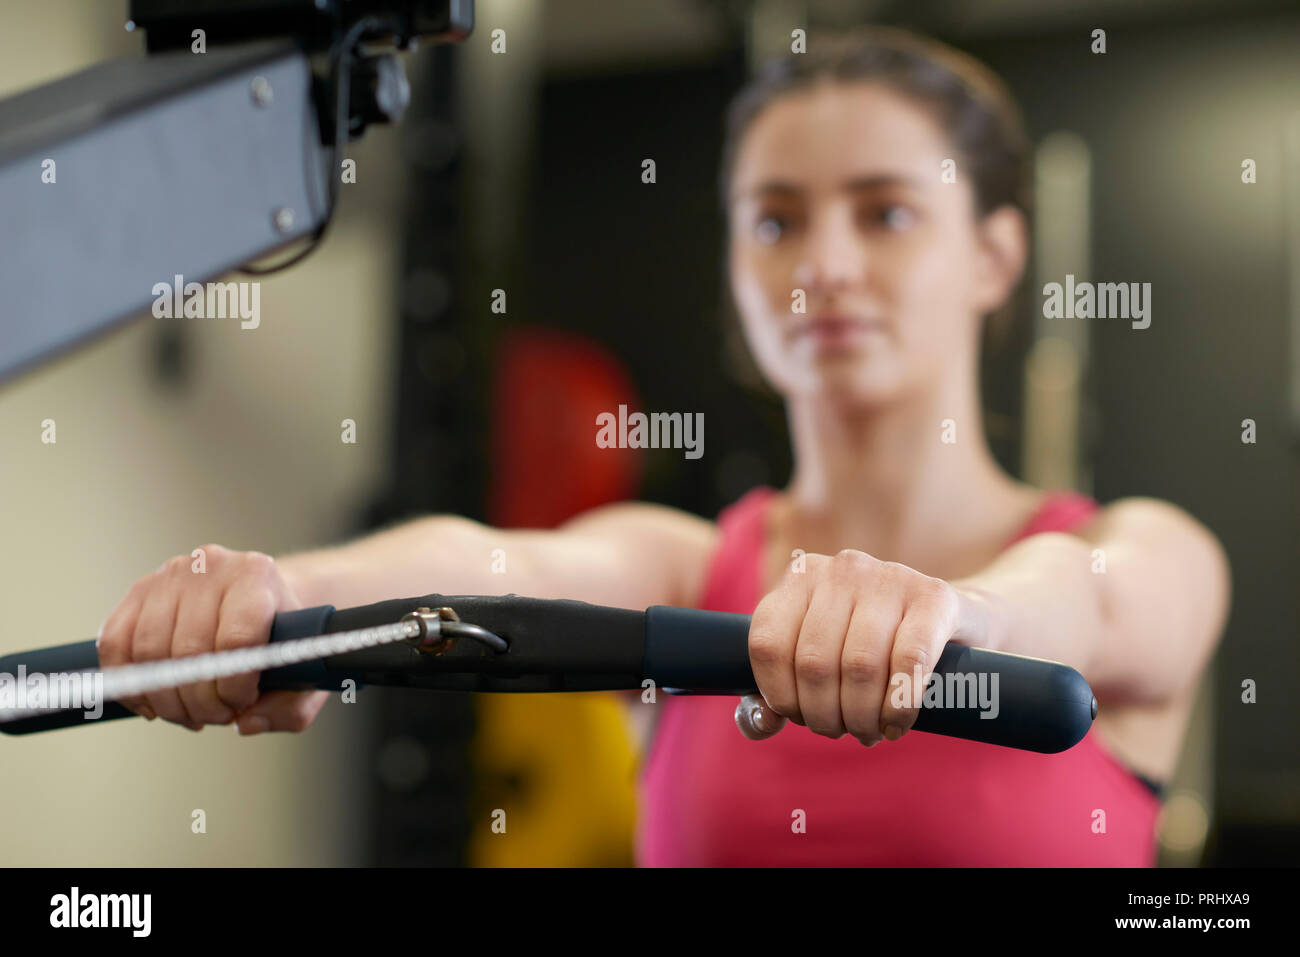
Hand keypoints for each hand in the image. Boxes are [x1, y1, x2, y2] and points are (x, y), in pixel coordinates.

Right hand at [96, 545, 328, 733]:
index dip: (235, 685)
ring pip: (149, 654)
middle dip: (201, 701)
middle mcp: (210, 565)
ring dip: (167, 700)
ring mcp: (169, 575)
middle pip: (189, 651)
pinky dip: (130, 685)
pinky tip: (154, 704)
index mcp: (257, 575)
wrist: (262, 599)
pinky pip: (115, 645)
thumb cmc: (283, 638)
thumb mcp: (304, 672)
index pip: (236, 638)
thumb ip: (289, 707)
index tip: (242, 704)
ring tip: (191, 712)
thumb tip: (245, 723)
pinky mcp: (137, 591)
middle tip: (217, 716)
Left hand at [736, 549, 981, 745]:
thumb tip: (759, 722)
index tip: (801, 717)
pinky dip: (899, 707)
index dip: (780, 694)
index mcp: (801, 578)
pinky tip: (898, 723)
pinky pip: (909, 662)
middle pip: (814, 663)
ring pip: (859, 666)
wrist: (955, 623)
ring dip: (862, 717)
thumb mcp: (821, 661)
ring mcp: (889, 576)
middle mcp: (842, 569)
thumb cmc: (876, 649)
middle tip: (843, 730)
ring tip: (870, 731)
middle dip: (824, 715)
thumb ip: (779, 693)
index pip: (767, 644)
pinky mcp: (935, 595)